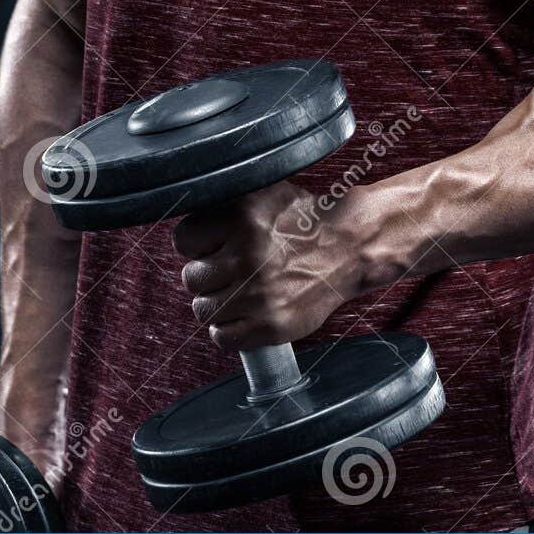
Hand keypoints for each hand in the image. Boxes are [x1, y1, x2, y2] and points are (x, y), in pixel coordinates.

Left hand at [172, 181, 360, 351]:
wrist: (350, 248)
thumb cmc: (305, 221)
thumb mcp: (263, 195)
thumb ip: (223, 208)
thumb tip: (187, 229)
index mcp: (240, 218)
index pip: (183, 241)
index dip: (197, 245)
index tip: (214, 247)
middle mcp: (247, 256)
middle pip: (191, 279)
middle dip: (207, 276)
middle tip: (229, 271)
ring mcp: (258, 294)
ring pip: (204, 310)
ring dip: (217, 303)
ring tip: (238, 292)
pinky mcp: (271, 325)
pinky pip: (223, 337)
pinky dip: (229, 329)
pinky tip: (243, 314)